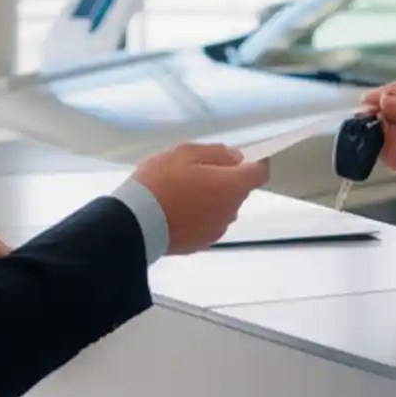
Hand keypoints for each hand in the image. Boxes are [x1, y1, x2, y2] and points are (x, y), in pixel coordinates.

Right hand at [131, 143, 269, 254]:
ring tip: (182, 192)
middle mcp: (231, 210)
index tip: (239, 158)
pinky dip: (200, 215)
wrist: (135, 224)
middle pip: (238, 191)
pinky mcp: (202, 243)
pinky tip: (177, 210)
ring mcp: (217, 229)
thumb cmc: (161, 182)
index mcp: (232, 186)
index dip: (254, 163)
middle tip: (196, 172)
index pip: (260, 173)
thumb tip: (236, 158)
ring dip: (212, 199)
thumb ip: (217, 153)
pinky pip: (208, 223)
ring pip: (223, 208)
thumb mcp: (185, 153)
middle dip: (225, 180)